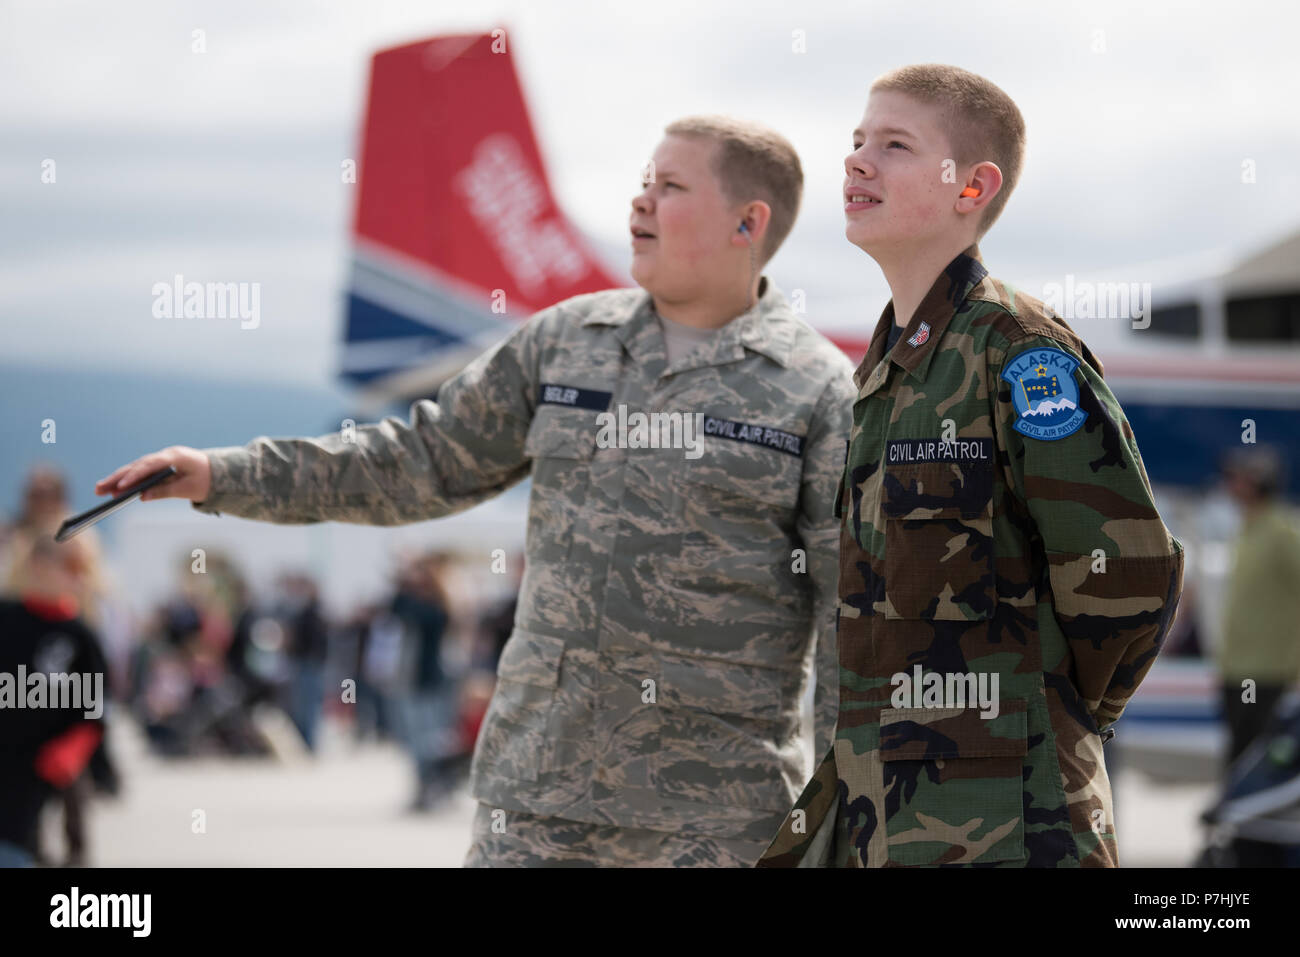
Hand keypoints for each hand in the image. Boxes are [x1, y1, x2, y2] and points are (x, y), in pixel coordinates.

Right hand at [94, 446, 212, 502]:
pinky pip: (141, 473)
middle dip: (117, 478)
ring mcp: (161, 459)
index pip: (150, 465)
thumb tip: (142, 496)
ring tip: (100, 490)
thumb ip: (166, 491)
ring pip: (136, 468)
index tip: (120, 486)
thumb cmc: (206, 480)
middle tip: (99, 489)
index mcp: (175, 456)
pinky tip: (114, 489)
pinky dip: (128, 481)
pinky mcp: (159, 466)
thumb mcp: (189, 489)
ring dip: (118, 479)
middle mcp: (165, 455)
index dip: (134, 476)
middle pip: (137, 466)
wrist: (220, 471)